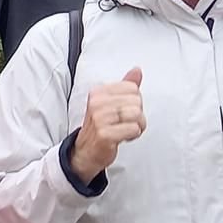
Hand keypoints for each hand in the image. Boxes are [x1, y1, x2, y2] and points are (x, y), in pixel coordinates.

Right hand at [69, 67, 143, 182]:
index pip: (132, 88)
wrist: (85, 152)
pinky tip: (122, 137)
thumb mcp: (110, 103)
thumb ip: (125, 86)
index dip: (134, 102)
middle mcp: (97, 103)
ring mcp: (100, 119)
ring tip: (124, 130)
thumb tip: (137, 70)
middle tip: (124, 123)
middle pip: (137, 101)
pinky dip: (133, 135)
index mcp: (99, 92)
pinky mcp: (105, 134)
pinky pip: (134, 129)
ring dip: (136, 126)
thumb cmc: (100, 127)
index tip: (123, 111)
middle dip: (137, 115)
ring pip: (137, 115)